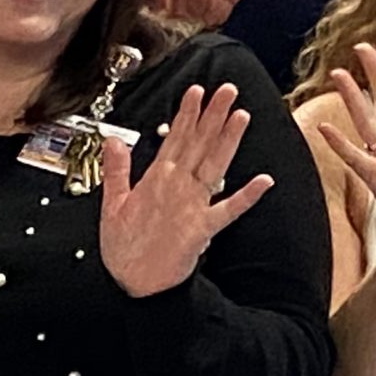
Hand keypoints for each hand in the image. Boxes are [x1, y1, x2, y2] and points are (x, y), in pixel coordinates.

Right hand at [98, 82, 274, 296]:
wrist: (134, 285)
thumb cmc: (124, 250)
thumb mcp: (111, 206)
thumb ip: (115, 171)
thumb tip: (113, 140)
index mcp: (155, 180)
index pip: (174, 138)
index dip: (188, 113)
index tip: (198, 90)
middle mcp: (176, 187)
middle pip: (199, 144)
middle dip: (214, 115)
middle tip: (229, 90)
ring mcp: (192, 206)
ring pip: (214, 165)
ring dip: (229, 140)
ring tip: (242, 114)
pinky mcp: (204, 229)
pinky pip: (229, 210)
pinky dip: (247, 196)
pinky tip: (264, 181)